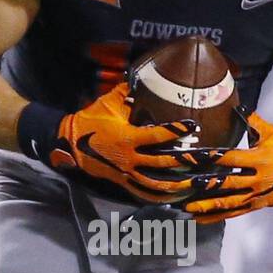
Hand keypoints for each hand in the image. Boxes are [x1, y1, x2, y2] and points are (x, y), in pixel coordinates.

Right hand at [48, 82, 211, 203]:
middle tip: (203, 159)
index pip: (158, 135)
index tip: (192, 125)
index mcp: (128, 137)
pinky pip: (142, 192)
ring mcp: (126, 172)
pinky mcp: (122, 181)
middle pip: (162, 163)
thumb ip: (126, 91)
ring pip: (155, 183)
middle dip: (184, 162)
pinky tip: (172, 198)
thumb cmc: (90, 120)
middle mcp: (130, 157)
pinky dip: (158, 197)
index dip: (176, 130)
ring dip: (175, 185)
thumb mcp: (107, 103)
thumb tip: (139, 75)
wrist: (69, 143)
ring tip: (193, 184)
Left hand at [182, 112, 272, 222]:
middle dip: (207, 185)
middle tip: (188, 185)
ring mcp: (256, 195)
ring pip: (229, 203)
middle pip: (228, 183)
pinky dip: (216, 216)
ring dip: (208, 206)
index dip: (213, 157)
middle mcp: (257, 179)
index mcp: (259, 159)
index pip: (231, 158)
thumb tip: (239, 106)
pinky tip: (199, 218)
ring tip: (188, 207)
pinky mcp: (255, 205)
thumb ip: (254, 121)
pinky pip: (234, 213)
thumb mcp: (272, 134)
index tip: (194, 157)